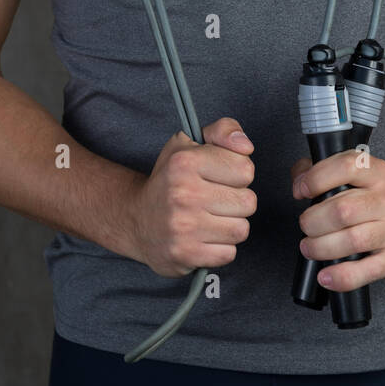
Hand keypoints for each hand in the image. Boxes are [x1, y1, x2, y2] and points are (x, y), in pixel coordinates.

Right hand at [130, 117, 256, 276]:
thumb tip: (245, 146)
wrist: (136, 221)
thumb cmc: (170, 180)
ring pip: (241, 229)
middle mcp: (183, 193)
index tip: (219, 176)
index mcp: (185, 162)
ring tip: (210, 219)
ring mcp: (183, 227)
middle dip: (236, 201)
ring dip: (230, 226)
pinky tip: (203, 238)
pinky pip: (229, 253)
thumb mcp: (189, 144)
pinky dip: (220, 248)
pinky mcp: (185, 254)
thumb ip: (222, 131)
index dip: (237, 173)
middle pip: (248, 202)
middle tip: (214, 200)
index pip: (246, 169)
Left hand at [290, 150, 384, 292]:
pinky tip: (326, 275)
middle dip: (312, 221)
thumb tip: (299, 176)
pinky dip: (340, 276)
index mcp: (378, 173)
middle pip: (342, 208)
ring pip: (351, 240)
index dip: (316, 178)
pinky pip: (364, 271)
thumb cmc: (383, 207)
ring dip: (320, 247)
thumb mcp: (363, 181)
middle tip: (306, 226)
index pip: (346, 166)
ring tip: (310, 248)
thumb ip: (326, 172)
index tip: (300, 191)